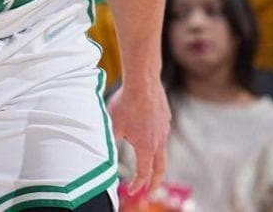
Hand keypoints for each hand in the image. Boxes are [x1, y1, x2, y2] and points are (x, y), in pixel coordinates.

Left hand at [107, 79, 170, 195]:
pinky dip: (154, 136)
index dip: (138, 185)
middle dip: (155, 181)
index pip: (144, 173)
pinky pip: (160, 130)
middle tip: (150, 190)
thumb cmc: (126, 104)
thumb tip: (107, 153)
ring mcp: (165, 128)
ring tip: (144, 156)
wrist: (142, 82)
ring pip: (161, 147)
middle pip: (160, 167)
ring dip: (153, 156)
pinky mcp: (166, 116)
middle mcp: (159, 140)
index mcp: (146, 147)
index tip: (132, 191)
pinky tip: (145, 128)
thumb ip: (113, 141)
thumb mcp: (114, 125)